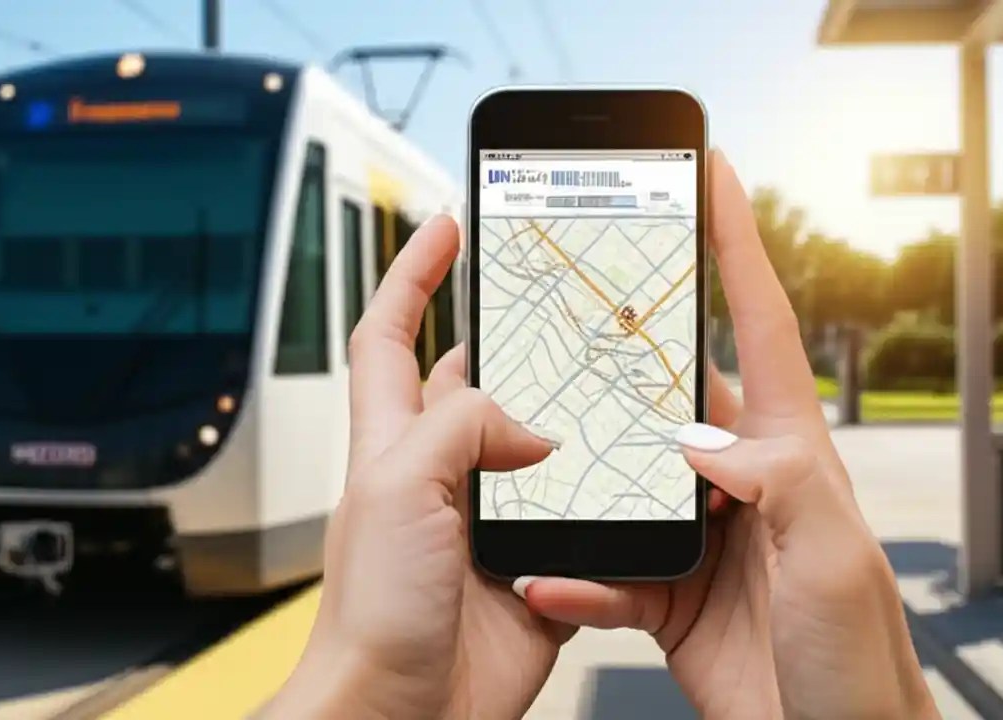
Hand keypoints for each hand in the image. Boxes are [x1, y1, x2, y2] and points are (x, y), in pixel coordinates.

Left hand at [258, 215, 575, 718]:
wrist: (401, 712)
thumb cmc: (372, 612)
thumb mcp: (401, 486)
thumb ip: (463, 427)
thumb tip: (534, 428)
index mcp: (395, 440)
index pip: (392, 333)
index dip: (413, 274)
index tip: (446, 225)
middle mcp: (440, 472)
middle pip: (480, 382)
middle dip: (521, 344)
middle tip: (570, 310)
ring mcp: (487, 520)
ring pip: (540, 449)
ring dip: (576, 427)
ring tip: (619, 390)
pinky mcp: (531, 569)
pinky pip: (577, 522)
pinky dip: (604, 507)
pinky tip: (631, 486)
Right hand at [519, 152, 939, 718]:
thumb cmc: (857, 662)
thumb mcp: (833, 560)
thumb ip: (778, 483)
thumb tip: (704, 435)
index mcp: (790, 456)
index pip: (761, 327)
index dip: (738, 247)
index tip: (713, 177)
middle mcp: (740, 484)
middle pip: (667, 392)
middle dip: (617, 351)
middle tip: (566, 317)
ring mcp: (699, 535)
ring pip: (617, 476)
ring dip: (574, 475)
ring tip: (530, 461)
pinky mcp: (665, 592)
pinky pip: (600, 565)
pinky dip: (572, 572)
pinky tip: (552, 579)